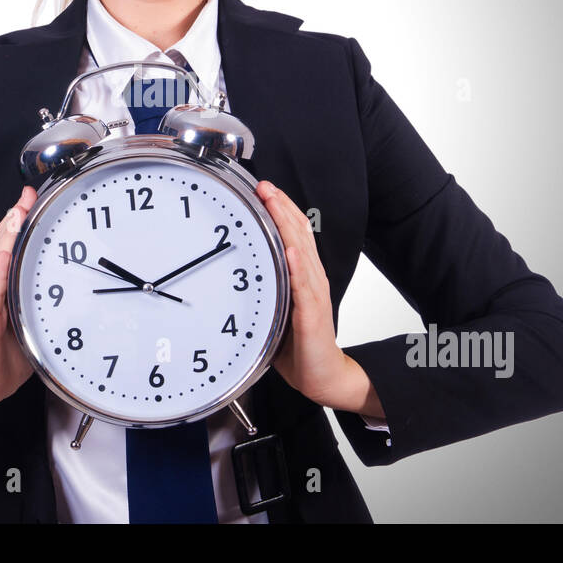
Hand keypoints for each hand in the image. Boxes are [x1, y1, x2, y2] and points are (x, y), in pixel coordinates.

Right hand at [0, 186, 38, 419]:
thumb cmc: (8, 355)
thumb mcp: (34, 321)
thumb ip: (46, 299)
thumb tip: (77, 285)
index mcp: (4, 285)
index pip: (10, 244)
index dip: (20, 219)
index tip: (35, 196)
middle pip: (2, 244)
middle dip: (16, 217)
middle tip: (29, 194)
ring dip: (7, 235)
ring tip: (17, 212)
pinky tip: (5, 254)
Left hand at [256, 180, 383, 417]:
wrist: (324, 376)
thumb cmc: (299, 345)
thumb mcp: (277, 308)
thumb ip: (267, 286)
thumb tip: (238, 271)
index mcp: (304, 276)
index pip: (296, 233)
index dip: (282, 208)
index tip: (265, 188)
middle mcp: (312, 280)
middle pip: (299, 234)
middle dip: (281, 207)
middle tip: (265, 186)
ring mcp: (313, 296)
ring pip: (302, 252)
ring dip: (287, 226)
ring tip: (275, 204)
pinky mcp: (311, 316)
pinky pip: (304, 288)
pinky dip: (298, 267)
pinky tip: (292, 252)